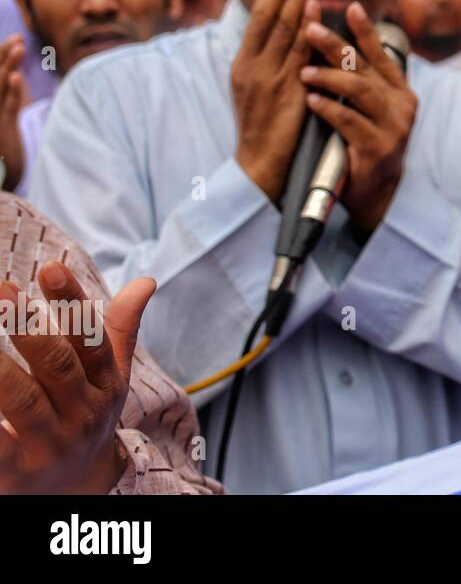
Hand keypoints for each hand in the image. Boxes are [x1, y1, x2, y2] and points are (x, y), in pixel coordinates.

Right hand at [0, 34, 27, 190]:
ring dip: (7, 65)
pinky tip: (16, 77)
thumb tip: (15, 73)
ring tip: (19, 47)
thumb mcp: (5, 114)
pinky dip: (11, 92)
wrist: (0, 171)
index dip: (1, 55)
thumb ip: (9, 93)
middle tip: (18, 39)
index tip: (15, 40)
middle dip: (3, 55)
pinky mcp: (1, 128)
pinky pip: (5, 108)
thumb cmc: (2, 141)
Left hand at [0, 263, 155, 493]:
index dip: (74, 303)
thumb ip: (118, 329)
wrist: (71, 493)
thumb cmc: (83, 419)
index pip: (94, 340)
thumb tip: (145, 280)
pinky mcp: (13, 470)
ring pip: (23, 400)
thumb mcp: (108, 379)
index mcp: (105, 388)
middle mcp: (82, 416)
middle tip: (1, 290)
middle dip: (30, 327)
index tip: (50, 268)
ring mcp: (48, 445)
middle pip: (58, 367)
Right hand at [231, 0, 318, 202]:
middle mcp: (251, 66)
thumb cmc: (265, 129)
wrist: (260, 165)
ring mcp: (267, 77)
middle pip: (267, 17)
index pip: (257, 19)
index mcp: (243, 64)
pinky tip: (314, 8)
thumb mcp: (259, 89)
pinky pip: (297, 53)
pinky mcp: (284, 90)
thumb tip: (291, 34)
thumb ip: (271, 62)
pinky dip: (305, 27)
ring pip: (282, 29)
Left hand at [301, 1, 417, 234]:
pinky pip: (350, 122)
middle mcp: (402, 105)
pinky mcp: (379, 149)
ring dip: (329, 77)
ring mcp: (394, 127)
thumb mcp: (369, 109)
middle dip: (336, 46)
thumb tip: (337, 43)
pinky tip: (311, 100)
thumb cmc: (365, 143)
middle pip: (365, 67)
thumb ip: (361, 80)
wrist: (375, 193)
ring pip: (360, 91)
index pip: (381, 54)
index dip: (366, 30)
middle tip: (310, 28)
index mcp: (399, 91)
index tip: (350, 6)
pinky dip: (328, 109)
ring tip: (303, 71)